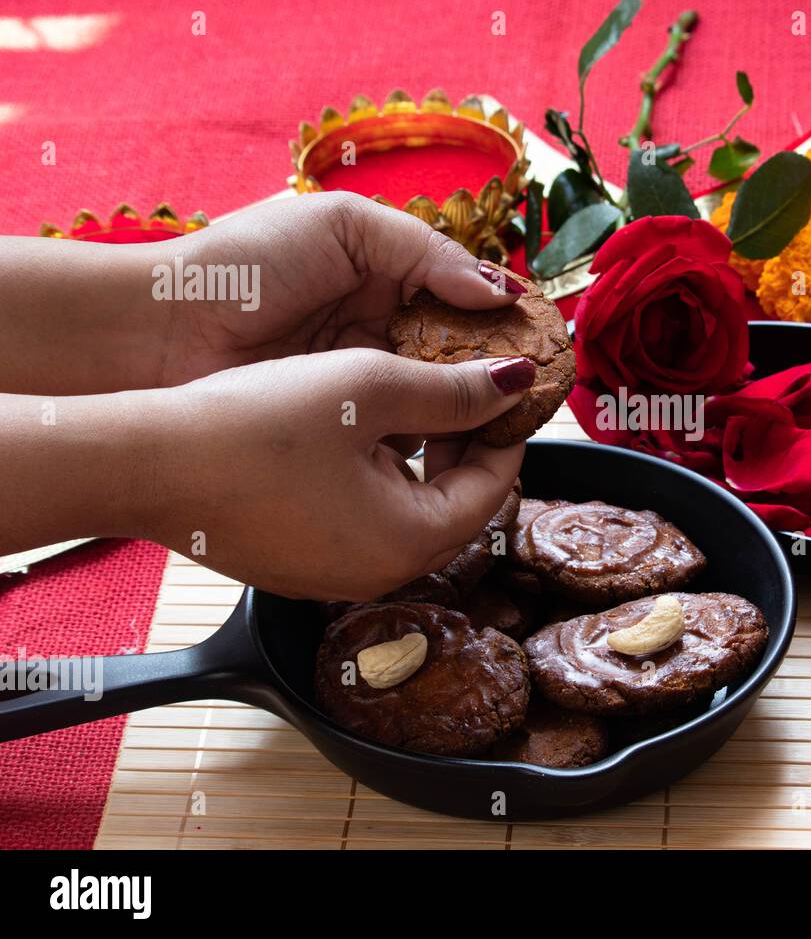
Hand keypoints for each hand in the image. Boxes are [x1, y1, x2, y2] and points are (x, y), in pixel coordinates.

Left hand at [0, 191, 527, 395]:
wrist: (160, 333)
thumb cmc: (243, 264)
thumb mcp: (343, 225)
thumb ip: (426, 251)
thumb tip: (499, 291)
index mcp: (382, 278)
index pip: (460, 302)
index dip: (502, 322)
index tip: (542, 342)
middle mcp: (377, 332)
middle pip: (457, 357)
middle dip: (496, 374)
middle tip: (535, 394)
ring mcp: (358, 385)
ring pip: (435, 400)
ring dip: (469, 410)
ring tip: (503, 422)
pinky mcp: (338, 429)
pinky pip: (399, 437)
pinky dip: (429, 440)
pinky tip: (454, 445)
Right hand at [0, 348, 531, 598]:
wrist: (144, 463)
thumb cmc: (254, 425)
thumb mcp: (367, 388)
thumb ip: (452, 389)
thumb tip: (517, 383)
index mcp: (408, 542)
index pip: (494, 490)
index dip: (505, 432)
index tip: (505, 389)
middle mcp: (379, 574)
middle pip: (455, 506)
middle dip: (464, 447)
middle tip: (461, 388)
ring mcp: (336, 576)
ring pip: (408, 512)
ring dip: (420, 460)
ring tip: (408, 399)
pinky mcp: (299, 564)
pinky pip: (363, 522)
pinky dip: (376, 479)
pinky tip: (355, 431)